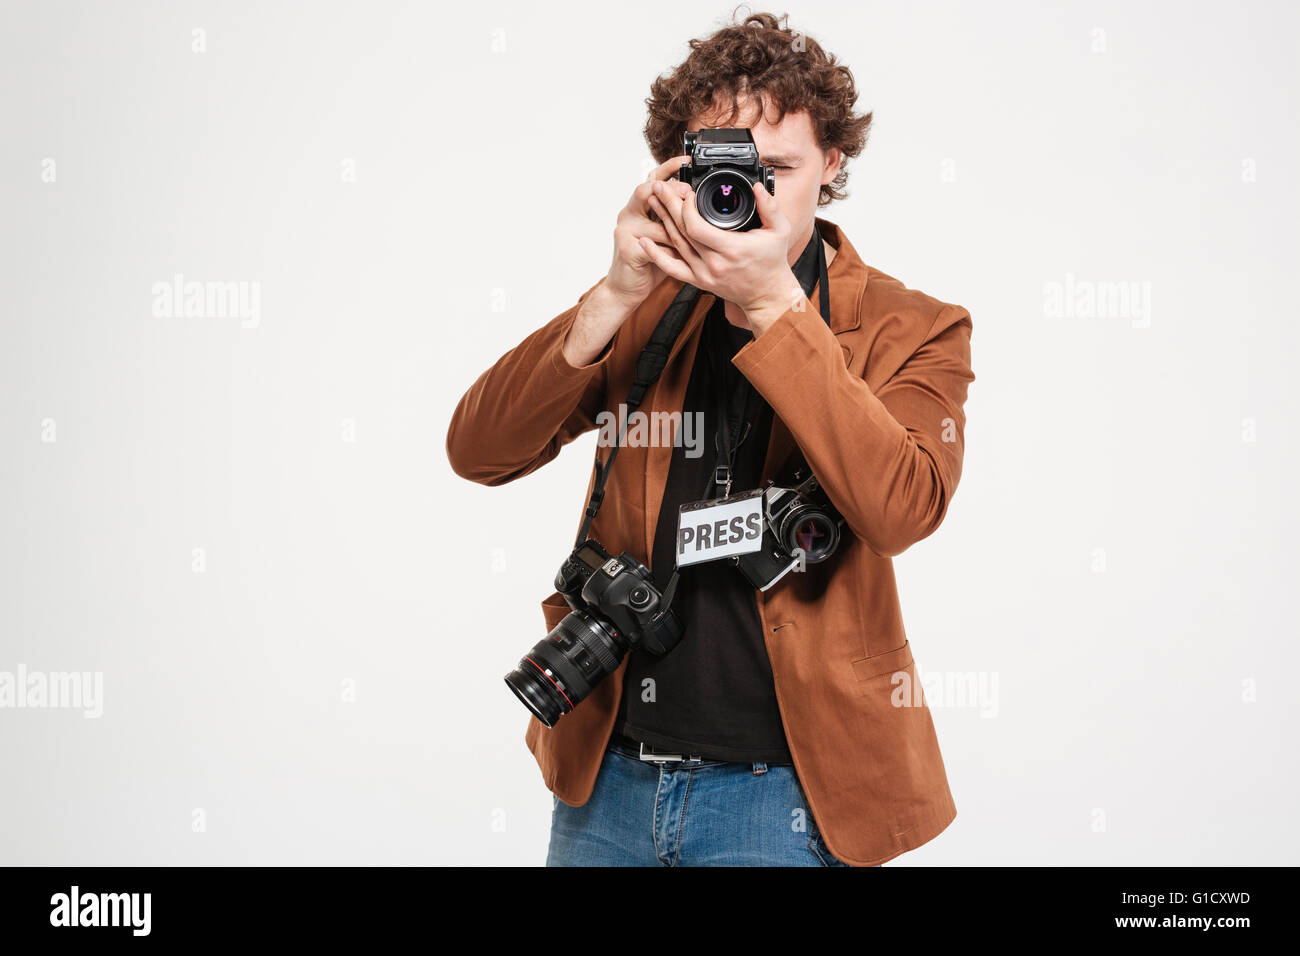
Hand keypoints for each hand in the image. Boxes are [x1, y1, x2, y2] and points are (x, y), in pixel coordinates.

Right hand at [561, 156, 686, 366]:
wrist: (627, 289)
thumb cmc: (650, 262)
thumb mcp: (667, 236)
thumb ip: (679, 221)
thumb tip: (707, 208)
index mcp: (640, 206)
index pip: (653, 177)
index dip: (669, 167)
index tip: (688, 160)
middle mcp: (630, 213)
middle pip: (647, 189)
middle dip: (670, 187)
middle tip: (689, 189)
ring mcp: (626, 229)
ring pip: (652, 215)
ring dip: (674, 219)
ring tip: (691, 221)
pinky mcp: (627, 248)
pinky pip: (653, 242)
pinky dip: (670, 246)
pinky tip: (682, 251)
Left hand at [638, 179, 804, 334]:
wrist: (766, 295)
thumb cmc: (773, 262)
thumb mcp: (779, 231)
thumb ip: (770, 207)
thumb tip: (757, 187)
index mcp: (731, 249)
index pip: (697, 226)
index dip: (686, 207)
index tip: (687, 191)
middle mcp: (713, 264)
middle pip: (681, 232)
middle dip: (668, 206)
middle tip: (658, 186)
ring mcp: (703, 274)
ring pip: (675, 245)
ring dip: (662, 221)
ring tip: (652, 201)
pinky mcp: (698, 281)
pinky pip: (672, 268)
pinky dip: (656, 255)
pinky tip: (644, 241)